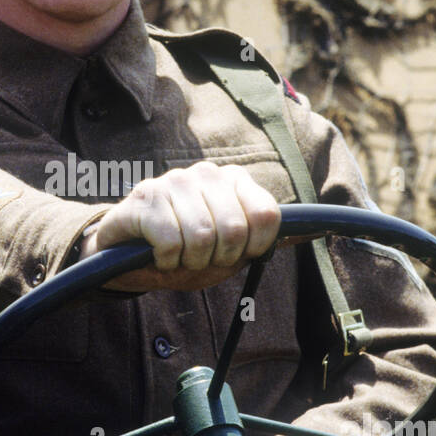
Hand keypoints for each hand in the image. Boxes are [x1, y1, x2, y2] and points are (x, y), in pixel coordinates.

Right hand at [78, 161, 280, 291]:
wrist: (127, 255)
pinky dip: (166, 260)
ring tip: (178, 257)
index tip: (237, 255)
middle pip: (235, 229)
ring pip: (202, 236)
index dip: (255, 247)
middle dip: (218, 258)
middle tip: (200, 259)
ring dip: (189, 261)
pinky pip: (170, 241)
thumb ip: (261, 238)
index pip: (267, 214)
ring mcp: (174, 181)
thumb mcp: (228, 250)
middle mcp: (206, 173)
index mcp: (232, 181)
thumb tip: (309, 231)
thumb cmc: (183, 252)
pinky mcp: (145, 197)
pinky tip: (158, 254)